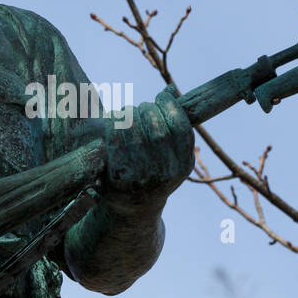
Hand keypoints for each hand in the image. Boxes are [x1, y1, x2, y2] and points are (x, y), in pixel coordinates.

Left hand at [102, 85, 194, 214]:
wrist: (133, 209)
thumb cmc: (153, 171)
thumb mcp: (172, 154)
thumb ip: (173, 124)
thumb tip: (170, 89)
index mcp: (183, 164)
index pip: (180, 126)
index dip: (170, 106)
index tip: (161, 97)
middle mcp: (166, 172)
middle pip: (157, 127)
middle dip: (148, 109)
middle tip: (142, 108)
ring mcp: (142, 176)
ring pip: (135, 130)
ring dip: (130, 113)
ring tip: (128, 113)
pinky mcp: (120, 176)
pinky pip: (116, 138)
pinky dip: (114, 123)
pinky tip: (115, 121)